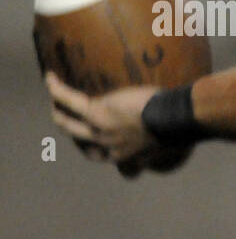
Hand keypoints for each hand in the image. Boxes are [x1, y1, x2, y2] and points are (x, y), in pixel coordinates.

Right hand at [44, 71, 175, 176]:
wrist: (175, 120)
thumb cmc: (179, 127)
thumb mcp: (171, 140)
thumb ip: (165, 139)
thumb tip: (181, 132)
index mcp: (129, 157)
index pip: (109, 160)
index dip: (99, 153)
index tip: (99, 146)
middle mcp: (110, 149)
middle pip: (82, 143)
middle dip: (72, 131)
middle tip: (67, 120)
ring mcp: (100, 131)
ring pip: (68, 123)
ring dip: (59, 112)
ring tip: (56, 101)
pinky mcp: (95, 112)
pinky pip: (69, 100)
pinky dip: (58, 89)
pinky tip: (51, 79)